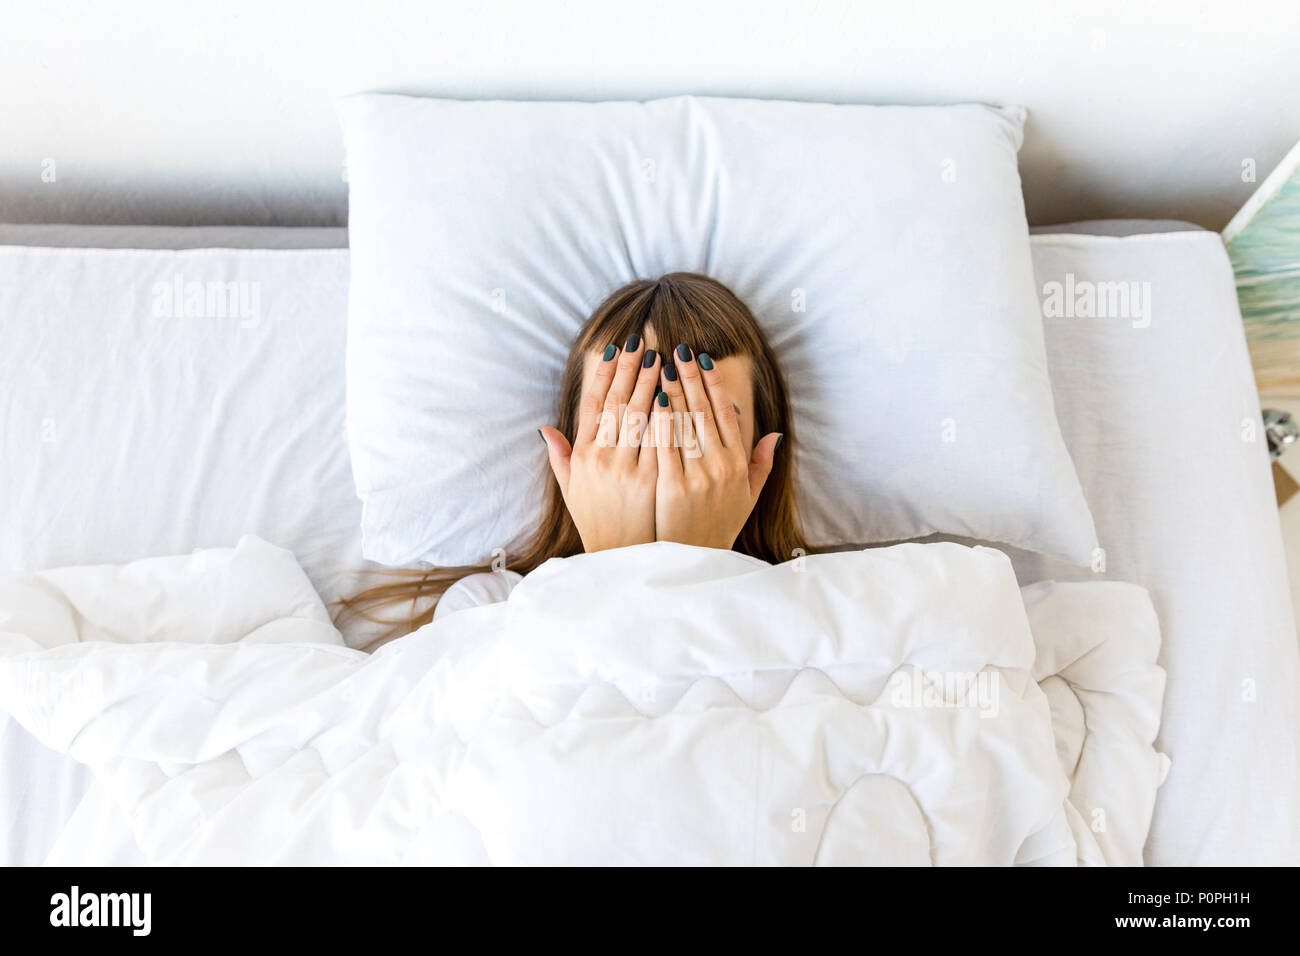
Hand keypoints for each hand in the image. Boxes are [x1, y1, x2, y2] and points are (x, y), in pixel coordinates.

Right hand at [540, 335, 660, 551]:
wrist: (620, 561)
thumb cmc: (599, 524)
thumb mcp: (571, 491)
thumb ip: (560, 458)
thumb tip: (546, 429)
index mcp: (583, 456)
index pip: (593, 404)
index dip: (604, 374)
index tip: (615, 350)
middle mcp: (601, 459)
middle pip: (618, 403)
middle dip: (632, 369)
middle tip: (644, 342)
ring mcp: (626, 469)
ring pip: (641, 415)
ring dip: (652, 383)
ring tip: (663, 358)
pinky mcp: (650, 481)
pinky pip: (662, 440)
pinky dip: (670, 414)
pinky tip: (679, 393)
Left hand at [653, 344, 780, 549]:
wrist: (695, 564)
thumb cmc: (718, 529)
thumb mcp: (748, 498)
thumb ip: (762, 465)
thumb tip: (774, 434)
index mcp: (738, 465)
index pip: (725, 414)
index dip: (714, 385)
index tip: (704, 361)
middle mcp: (721, 467)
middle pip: (704, 411)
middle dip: (691, 377)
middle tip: (680, 349)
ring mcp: (697, 476)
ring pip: (684, 422)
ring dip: (673, 389)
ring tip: (662, 364)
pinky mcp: (673, 487)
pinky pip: (665, 445)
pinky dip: (660, 419)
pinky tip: (652, 397)